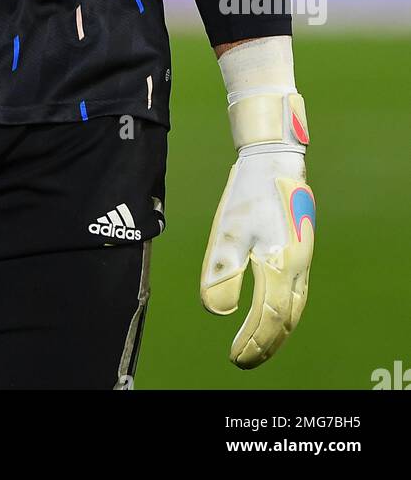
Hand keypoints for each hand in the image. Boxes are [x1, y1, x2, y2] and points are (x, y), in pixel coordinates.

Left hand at [200, 146, 314, 367]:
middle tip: (243, 360)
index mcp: (281, 265)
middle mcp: (297, 267)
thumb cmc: (250, 194)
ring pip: (294, 309)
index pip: (268, 318)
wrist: (274, 160)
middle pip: (285, 320)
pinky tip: (272, 316)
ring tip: (257, 347)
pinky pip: (296, 295)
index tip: (235, 357)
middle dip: (265, 344)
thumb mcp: (227, 231)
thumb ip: (223, 272)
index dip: (252, 342)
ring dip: (276, 332)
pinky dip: (284, 314)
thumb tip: (219, 313)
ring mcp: (302, 260)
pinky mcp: (300, 251)